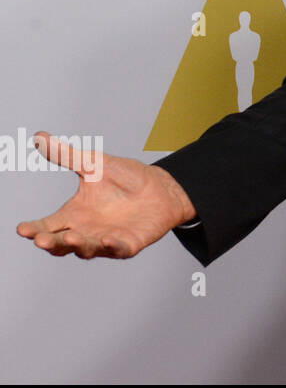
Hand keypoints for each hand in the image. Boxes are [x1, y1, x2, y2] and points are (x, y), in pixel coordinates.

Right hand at [16, 131, 195, 258]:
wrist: (162, 186)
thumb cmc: (125, 178)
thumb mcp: (94, 165)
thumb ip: (66, 155)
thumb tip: (39, 137)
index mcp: (74, 214)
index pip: (47, 225)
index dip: (34, 229)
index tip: (21, 228)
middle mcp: (86, 231)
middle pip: (60, 244)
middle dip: (50, 242)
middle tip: (40, 239)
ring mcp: (106, 240)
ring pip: (86, 250)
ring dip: (77, 245)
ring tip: (70, 237)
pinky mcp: (129, 244)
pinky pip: (119, 249)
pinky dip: (112, 246)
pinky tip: (107, 238)